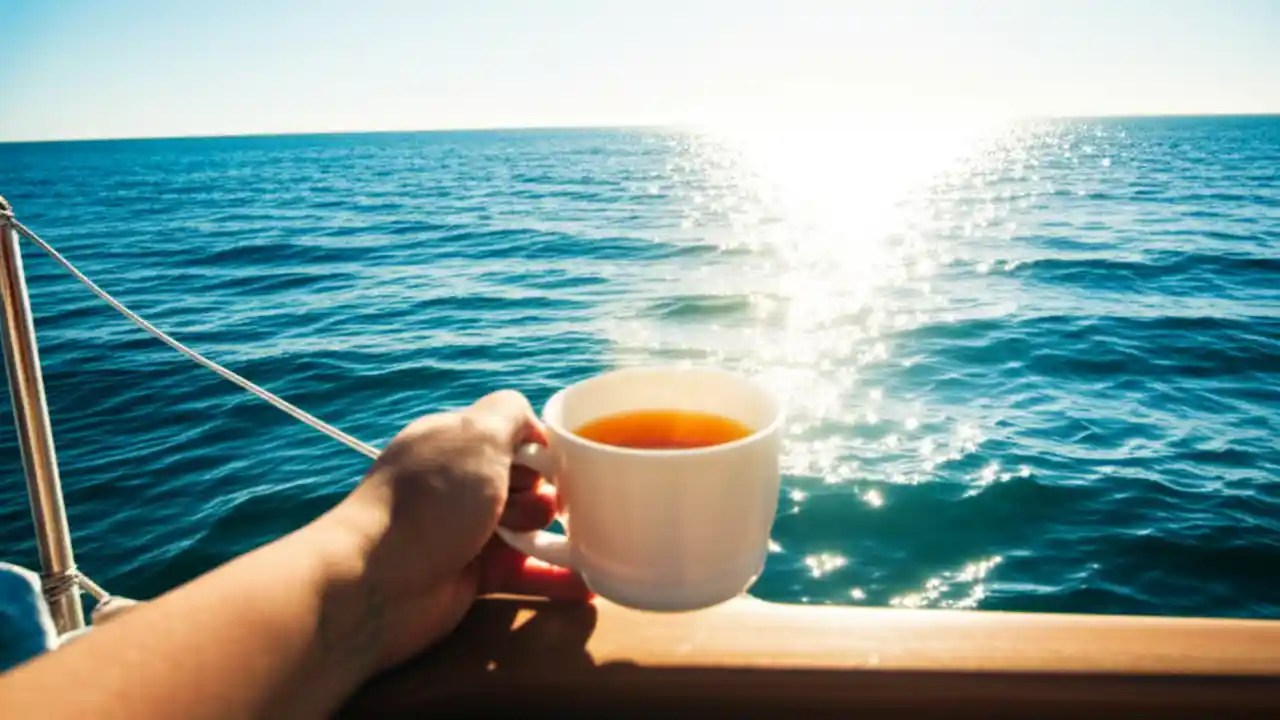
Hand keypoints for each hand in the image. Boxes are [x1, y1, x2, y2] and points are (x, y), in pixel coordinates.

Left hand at [314, 390, 588, 672]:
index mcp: (454, 442)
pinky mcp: (473, 576)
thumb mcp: (475, 435)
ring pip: (529, 527)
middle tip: (530, 510)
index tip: (552, 465)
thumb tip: (534, 423)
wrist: (376, 584)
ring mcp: (465, 530)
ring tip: (568, 543)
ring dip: (556, 535)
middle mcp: (459, 483)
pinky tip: (590, 584)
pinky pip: (524, 572)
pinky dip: (555, 577)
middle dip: (545, 494)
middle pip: (526, 482)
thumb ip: (510, 413)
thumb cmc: (430, 501)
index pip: (513, 435)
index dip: (539, 450)